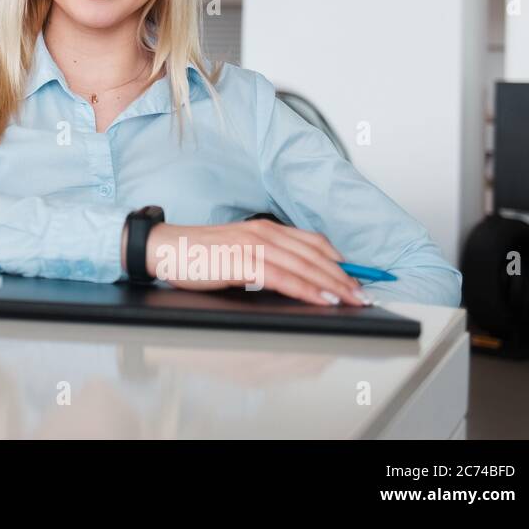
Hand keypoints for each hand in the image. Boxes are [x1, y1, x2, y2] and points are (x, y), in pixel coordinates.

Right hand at [142, 220, 370, 306]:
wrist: (164, 249)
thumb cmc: (197, 255)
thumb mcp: (238, 252)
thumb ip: (266, 259)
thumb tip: (296, 279)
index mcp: (264, 228)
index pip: (313, 243)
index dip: (339, 262)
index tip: (358, 278)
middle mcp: (263, 232)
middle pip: (315, 256)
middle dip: (344, 277)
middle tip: (364, 294)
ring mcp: (253, 245)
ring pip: (304, 266)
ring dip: (332, 285)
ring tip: (351, 300)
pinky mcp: (242, 262)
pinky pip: (284, 278)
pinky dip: (307, 290)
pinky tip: (321, 300)